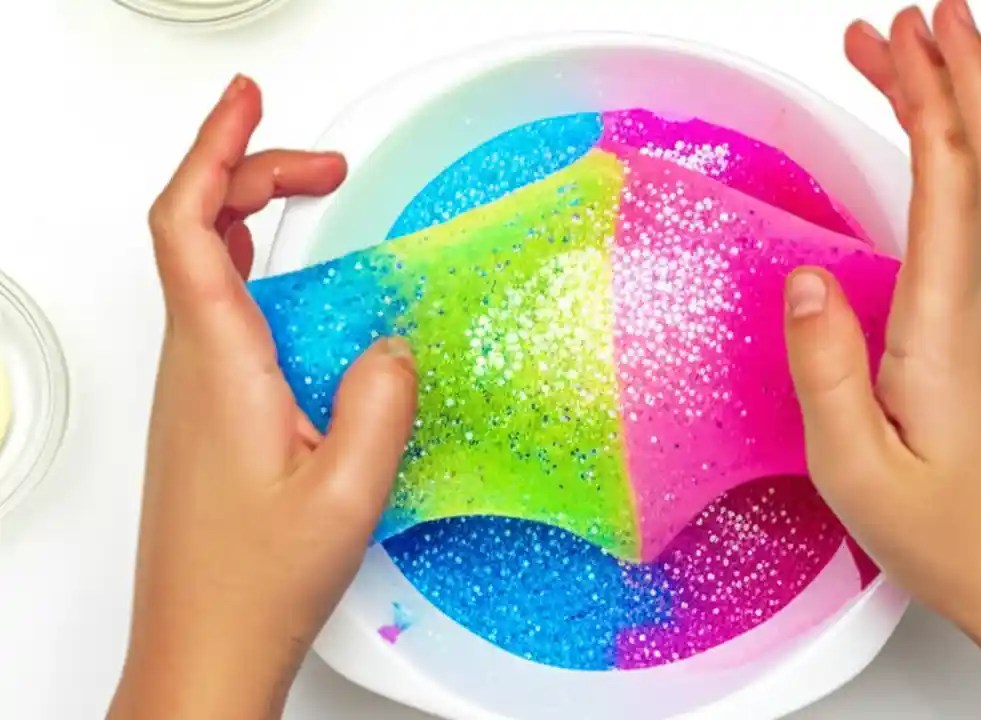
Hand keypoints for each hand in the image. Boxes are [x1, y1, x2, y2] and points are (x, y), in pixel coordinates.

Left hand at [109, 76, 417, 719]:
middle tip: (323, 161)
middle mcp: (193, 367)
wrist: (202, 649)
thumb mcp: (345, 494)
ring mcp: (193, 390)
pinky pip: (219, 312)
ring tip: (312, 196)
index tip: (251, 104)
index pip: (187, 224)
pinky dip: (254, 269)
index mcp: (218, 366)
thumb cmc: (255, 584)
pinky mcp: (205, 413)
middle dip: (250, 171)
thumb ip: (377, 403)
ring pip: (202, 269)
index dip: (215, 151)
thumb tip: (391, 343)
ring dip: (250, 217)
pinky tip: (297, 288)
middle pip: (193, 229)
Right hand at [784, 3, 980, 717]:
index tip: (890, 41)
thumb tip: (804, 280)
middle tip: (909, 20)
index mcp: (946, 327)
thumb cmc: (950, 533)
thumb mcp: (858, 471)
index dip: (921, 99)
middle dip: (946, 77)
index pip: (944, 182)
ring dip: (980, 102)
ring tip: (954, 41)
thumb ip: (828, 372)